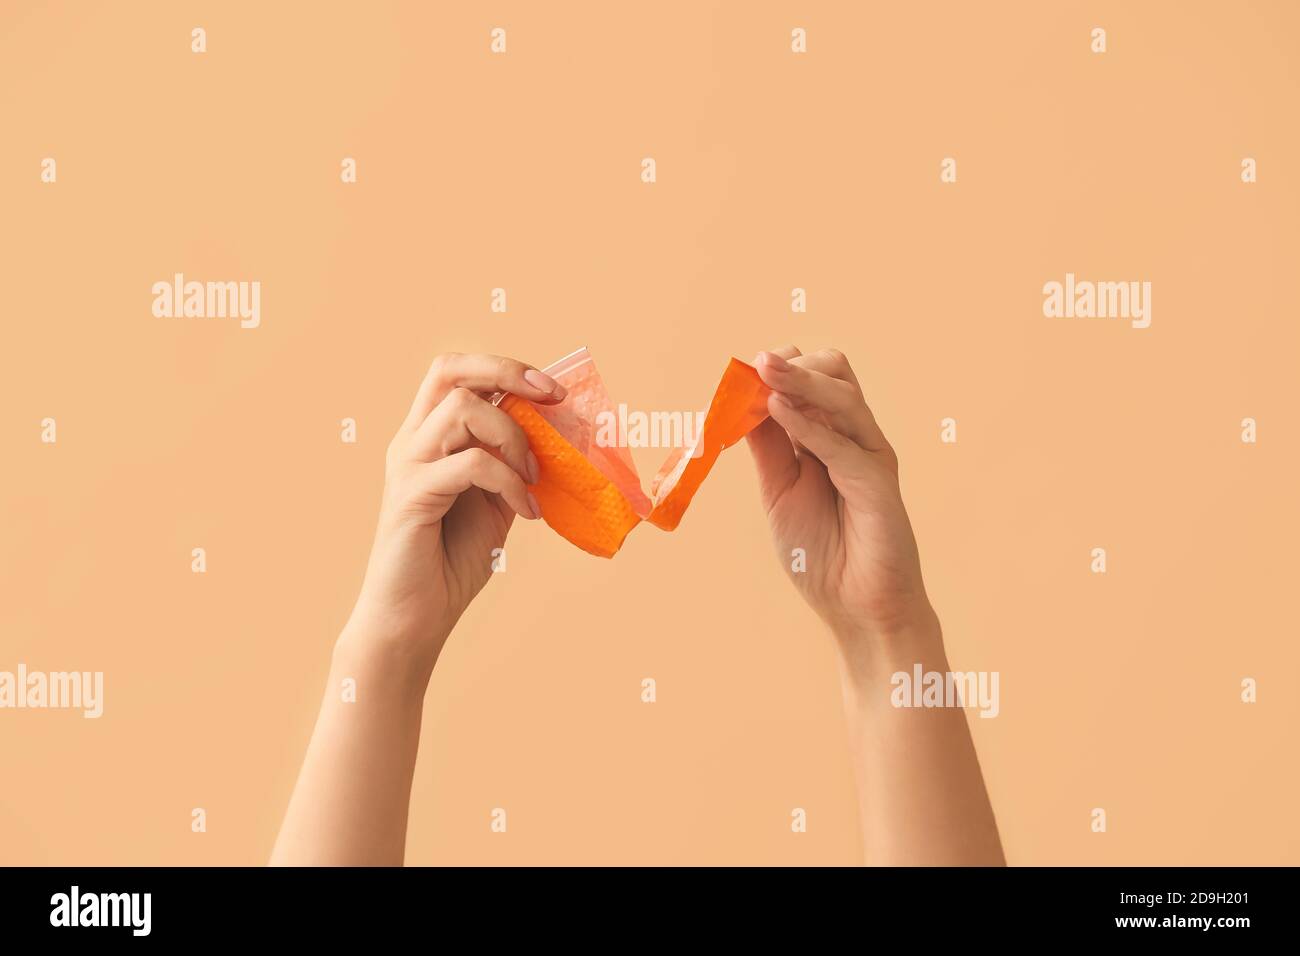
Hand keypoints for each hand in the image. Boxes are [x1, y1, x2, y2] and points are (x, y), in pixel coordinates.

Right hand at [344, 353, 565, 675]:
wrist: (415, 616)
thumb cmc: (451, 560)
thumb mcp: (495, 501)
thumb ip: (512, 464)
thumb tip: (557, 433)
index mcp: (429, 437)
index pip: (457, 373)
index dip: (506, 369)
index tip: (553, 389)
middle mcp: (412, 441)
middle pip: (450, 370)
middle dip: (507, 372)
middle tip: (551, 398)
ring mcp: (408, 465)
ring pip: (463, 409)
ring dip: (513, 438)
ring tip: (533, 478)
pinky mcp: (411, 495)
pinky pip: (470, 463)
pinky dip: (509, 481)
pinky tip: (525, 511)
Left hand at [747, 347, 936, 646]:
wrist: (855, 608)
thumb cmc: (822, 554)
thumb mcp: (780, 491)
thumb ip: (770, 448)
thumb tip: (746, 402)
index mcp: (830, 438)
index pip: (811, 384)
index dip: (780, 372)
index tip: (745, 369)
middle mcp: (854, 439)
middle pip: (835, 376)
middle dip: (796, 364)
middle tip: (759, 361)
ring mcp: (869, 456)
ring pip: (843, 398)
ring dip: (801, 380)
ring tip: (765, 370)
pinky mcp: (878, 482)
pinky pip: (842, 444)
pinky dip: (808, 425)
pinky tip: (779, 412)